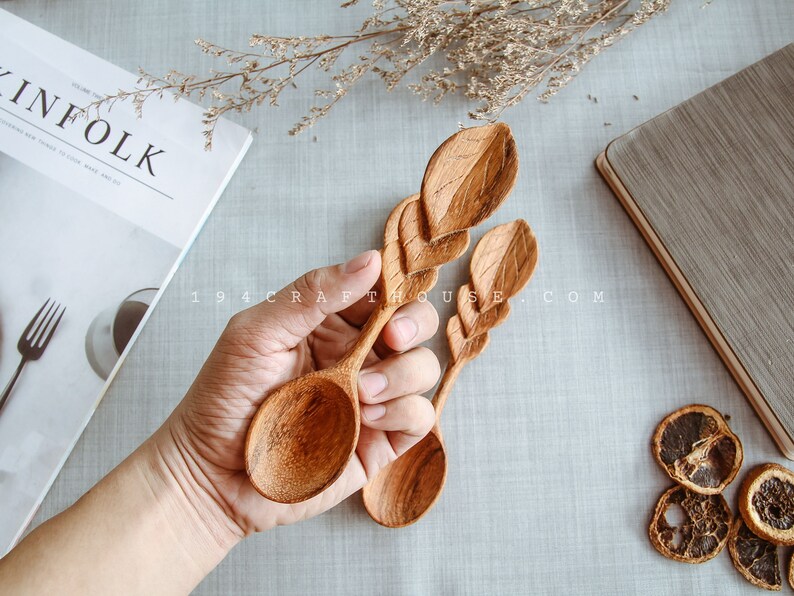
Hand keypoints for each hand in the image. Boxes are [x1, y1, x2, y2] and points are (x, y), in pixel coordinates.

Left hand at [143, 250, 438, 548]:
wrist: (211, 474)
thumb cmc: (224, 397)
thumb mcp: (257, 332)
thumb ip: (312, 293)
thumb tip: (369, 260)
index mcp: (329, 322)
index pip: (379, 291)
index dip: (396, 286)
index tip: (393, 290)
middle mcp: (357, 355)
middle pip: (415, 324)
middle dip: (414, 323)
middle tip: (390, 337)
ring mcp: (371, 397)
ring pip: (423, 367)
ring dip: (403, 373)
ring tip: (362, 390)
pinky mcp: (380, 439)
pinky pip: (420, 416)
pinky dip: (404, 411)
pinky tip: (368, 417)